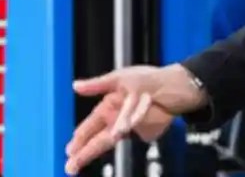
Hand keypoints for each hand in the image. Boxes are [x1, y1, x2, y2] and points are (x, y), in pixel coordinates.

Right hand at [64, 63, 207, 173]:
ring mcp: (131, 128)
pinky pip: (136, 133)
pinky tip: (119, 130)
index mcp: (108, 107)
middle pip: (97, 140)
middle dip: (83, 153)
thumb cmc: (148, 79)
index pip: (89, 127)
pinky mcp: (146, 132)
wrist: (175, 85)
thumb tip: (75, 86)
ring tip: (84, 157)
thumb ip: (97, 84)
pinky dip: (126, 127)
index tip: (69, 151)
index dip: (78, 139)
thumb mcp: (120, 77)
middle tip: (70, 167)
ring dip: (97, 150)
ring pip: (111, 141)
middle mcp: (117, 120)